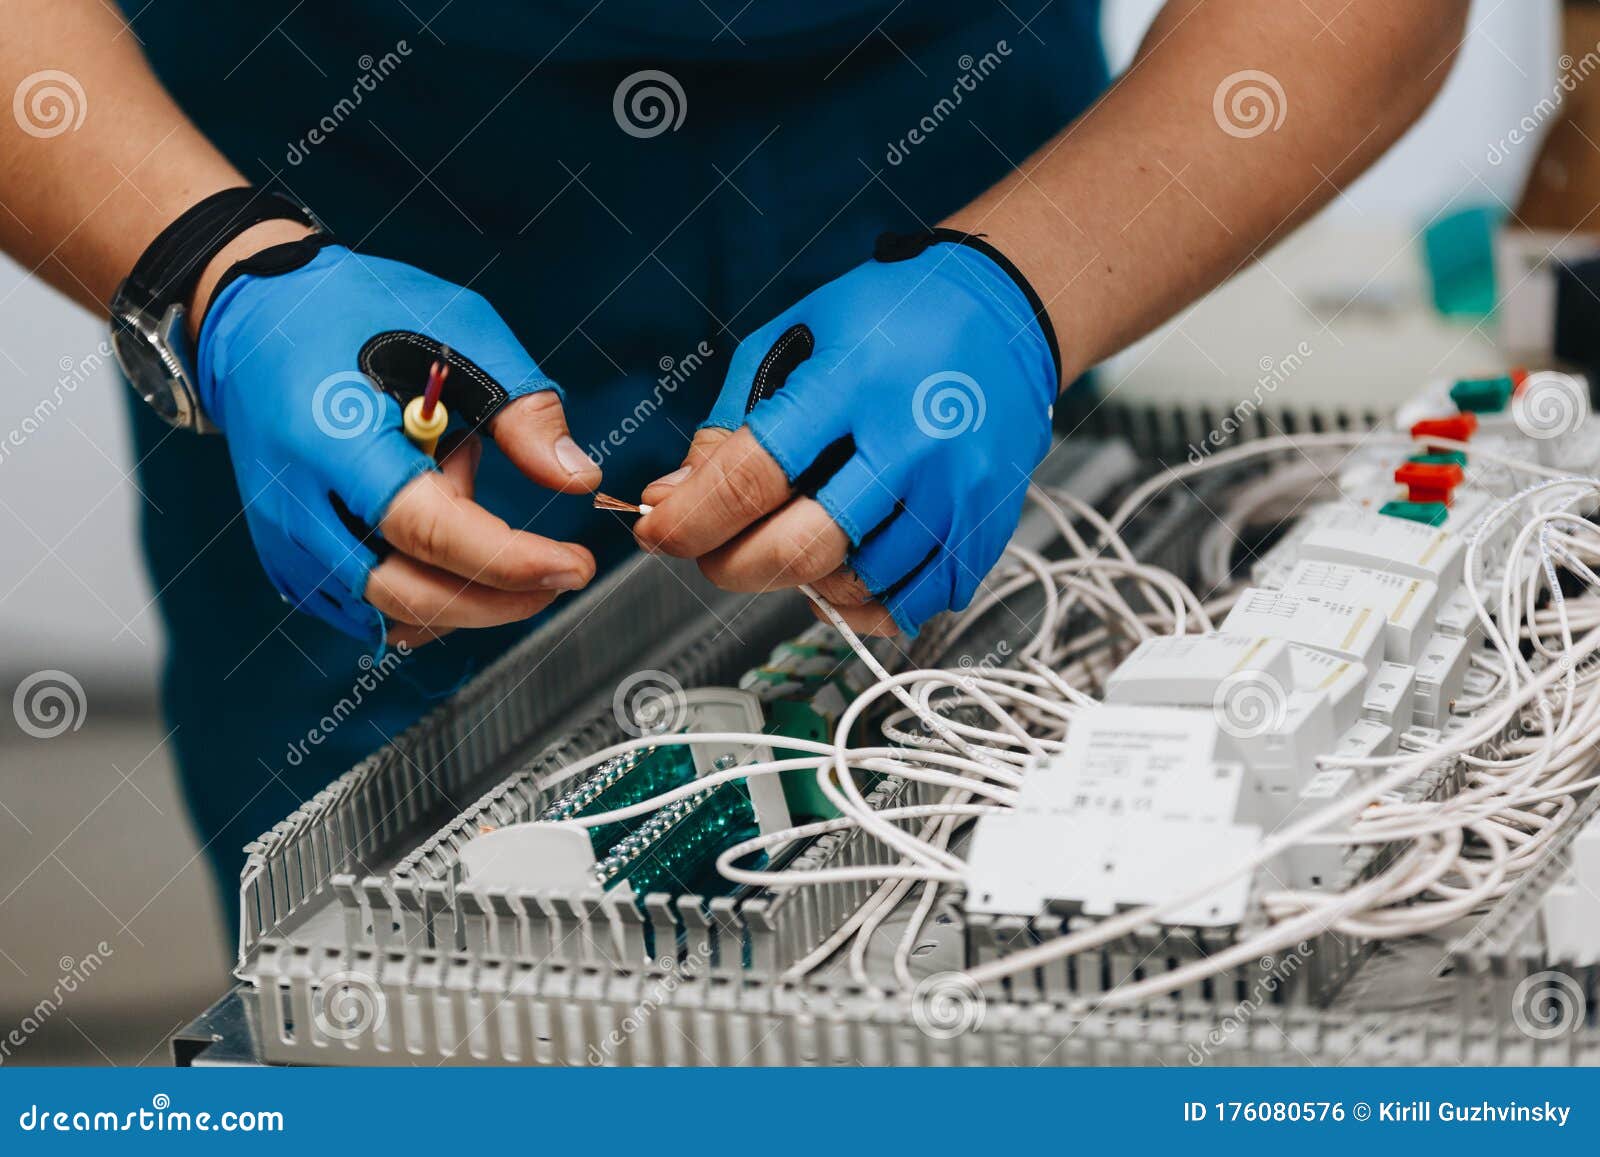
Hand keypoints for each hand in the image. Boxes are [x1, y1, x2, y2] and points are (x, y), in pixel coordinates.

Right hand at [195, 239, 600, 649]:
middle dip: (500, 597)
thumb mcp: (457, 332)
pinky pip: (366, 610)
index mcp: (334, 441)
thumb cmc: (353, 312)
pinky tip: (439, 538)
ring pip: (390, 613)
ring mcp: (286, 538)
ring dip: (456, 588)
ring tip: (464, 497)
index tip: (571, 566)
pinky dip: (420, 596)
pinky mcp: (288, 558)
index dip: (509, 560)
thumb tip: (574, 477)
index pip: (432, 531)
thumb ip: (521, 407)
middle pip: (409, 593)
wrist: (259, 316)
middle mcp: (297, 504)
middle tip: (558, 573)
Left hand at [635, 230, 1058, 635]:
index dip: (691, 518)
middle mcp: (911, 442)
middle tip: (710, 555)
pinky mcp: (985, 525)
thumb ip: (733, 419)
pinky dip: (863, 602)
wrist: (1007, 310)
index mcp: (855, 383)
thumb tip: (674, 495)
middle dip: (732, 566)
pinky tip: (844, 569)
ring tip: (786, 545)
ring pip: (853, 583)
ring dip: (798, 582)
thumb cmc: (895, 316)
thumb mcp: (797, 337)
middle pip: (801, 546)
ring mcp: (955, 492)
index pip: (754, 475)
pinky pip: (911, 603)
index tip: (656, 532)